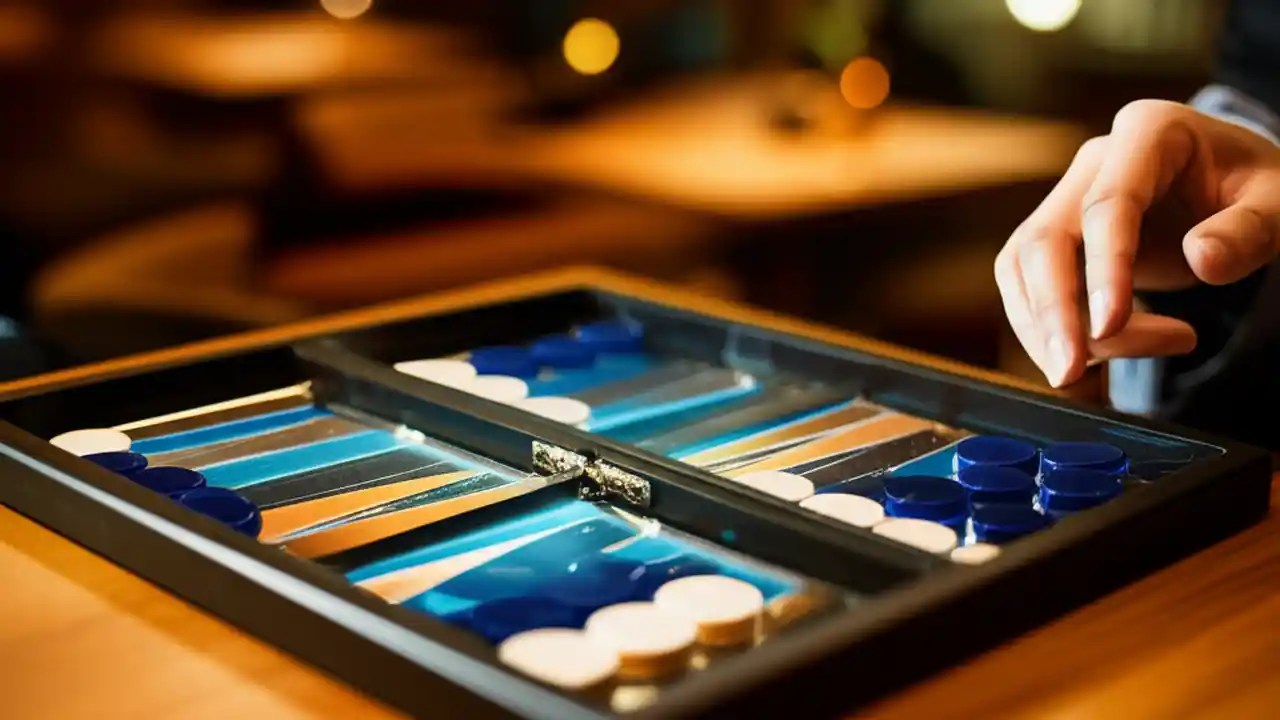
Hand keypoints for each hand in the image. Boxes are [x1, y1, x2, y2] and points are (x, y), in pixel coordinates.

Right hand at [995, 99, 1279, 386]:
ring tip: (1094, 376)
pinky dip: (1048, 334)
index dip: (1103, 269)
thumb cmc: (1255, 191)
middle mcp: (1093, 164)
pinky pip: (1029, 291)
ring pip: (1023, 270)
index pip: (1108, 205)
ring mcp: (1065, 201)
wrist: (1232, 191)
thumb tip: (1202, 258)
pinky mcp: (1054, 242)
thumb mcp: (1278, 202)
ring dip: (1043, 331)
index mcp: (1149, 134)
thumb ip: (1250, 229)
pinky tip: (1090, 365)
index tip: (1109, 328)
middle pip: (1044, 241)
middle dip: (1052, 312)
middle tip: (1071, 373)